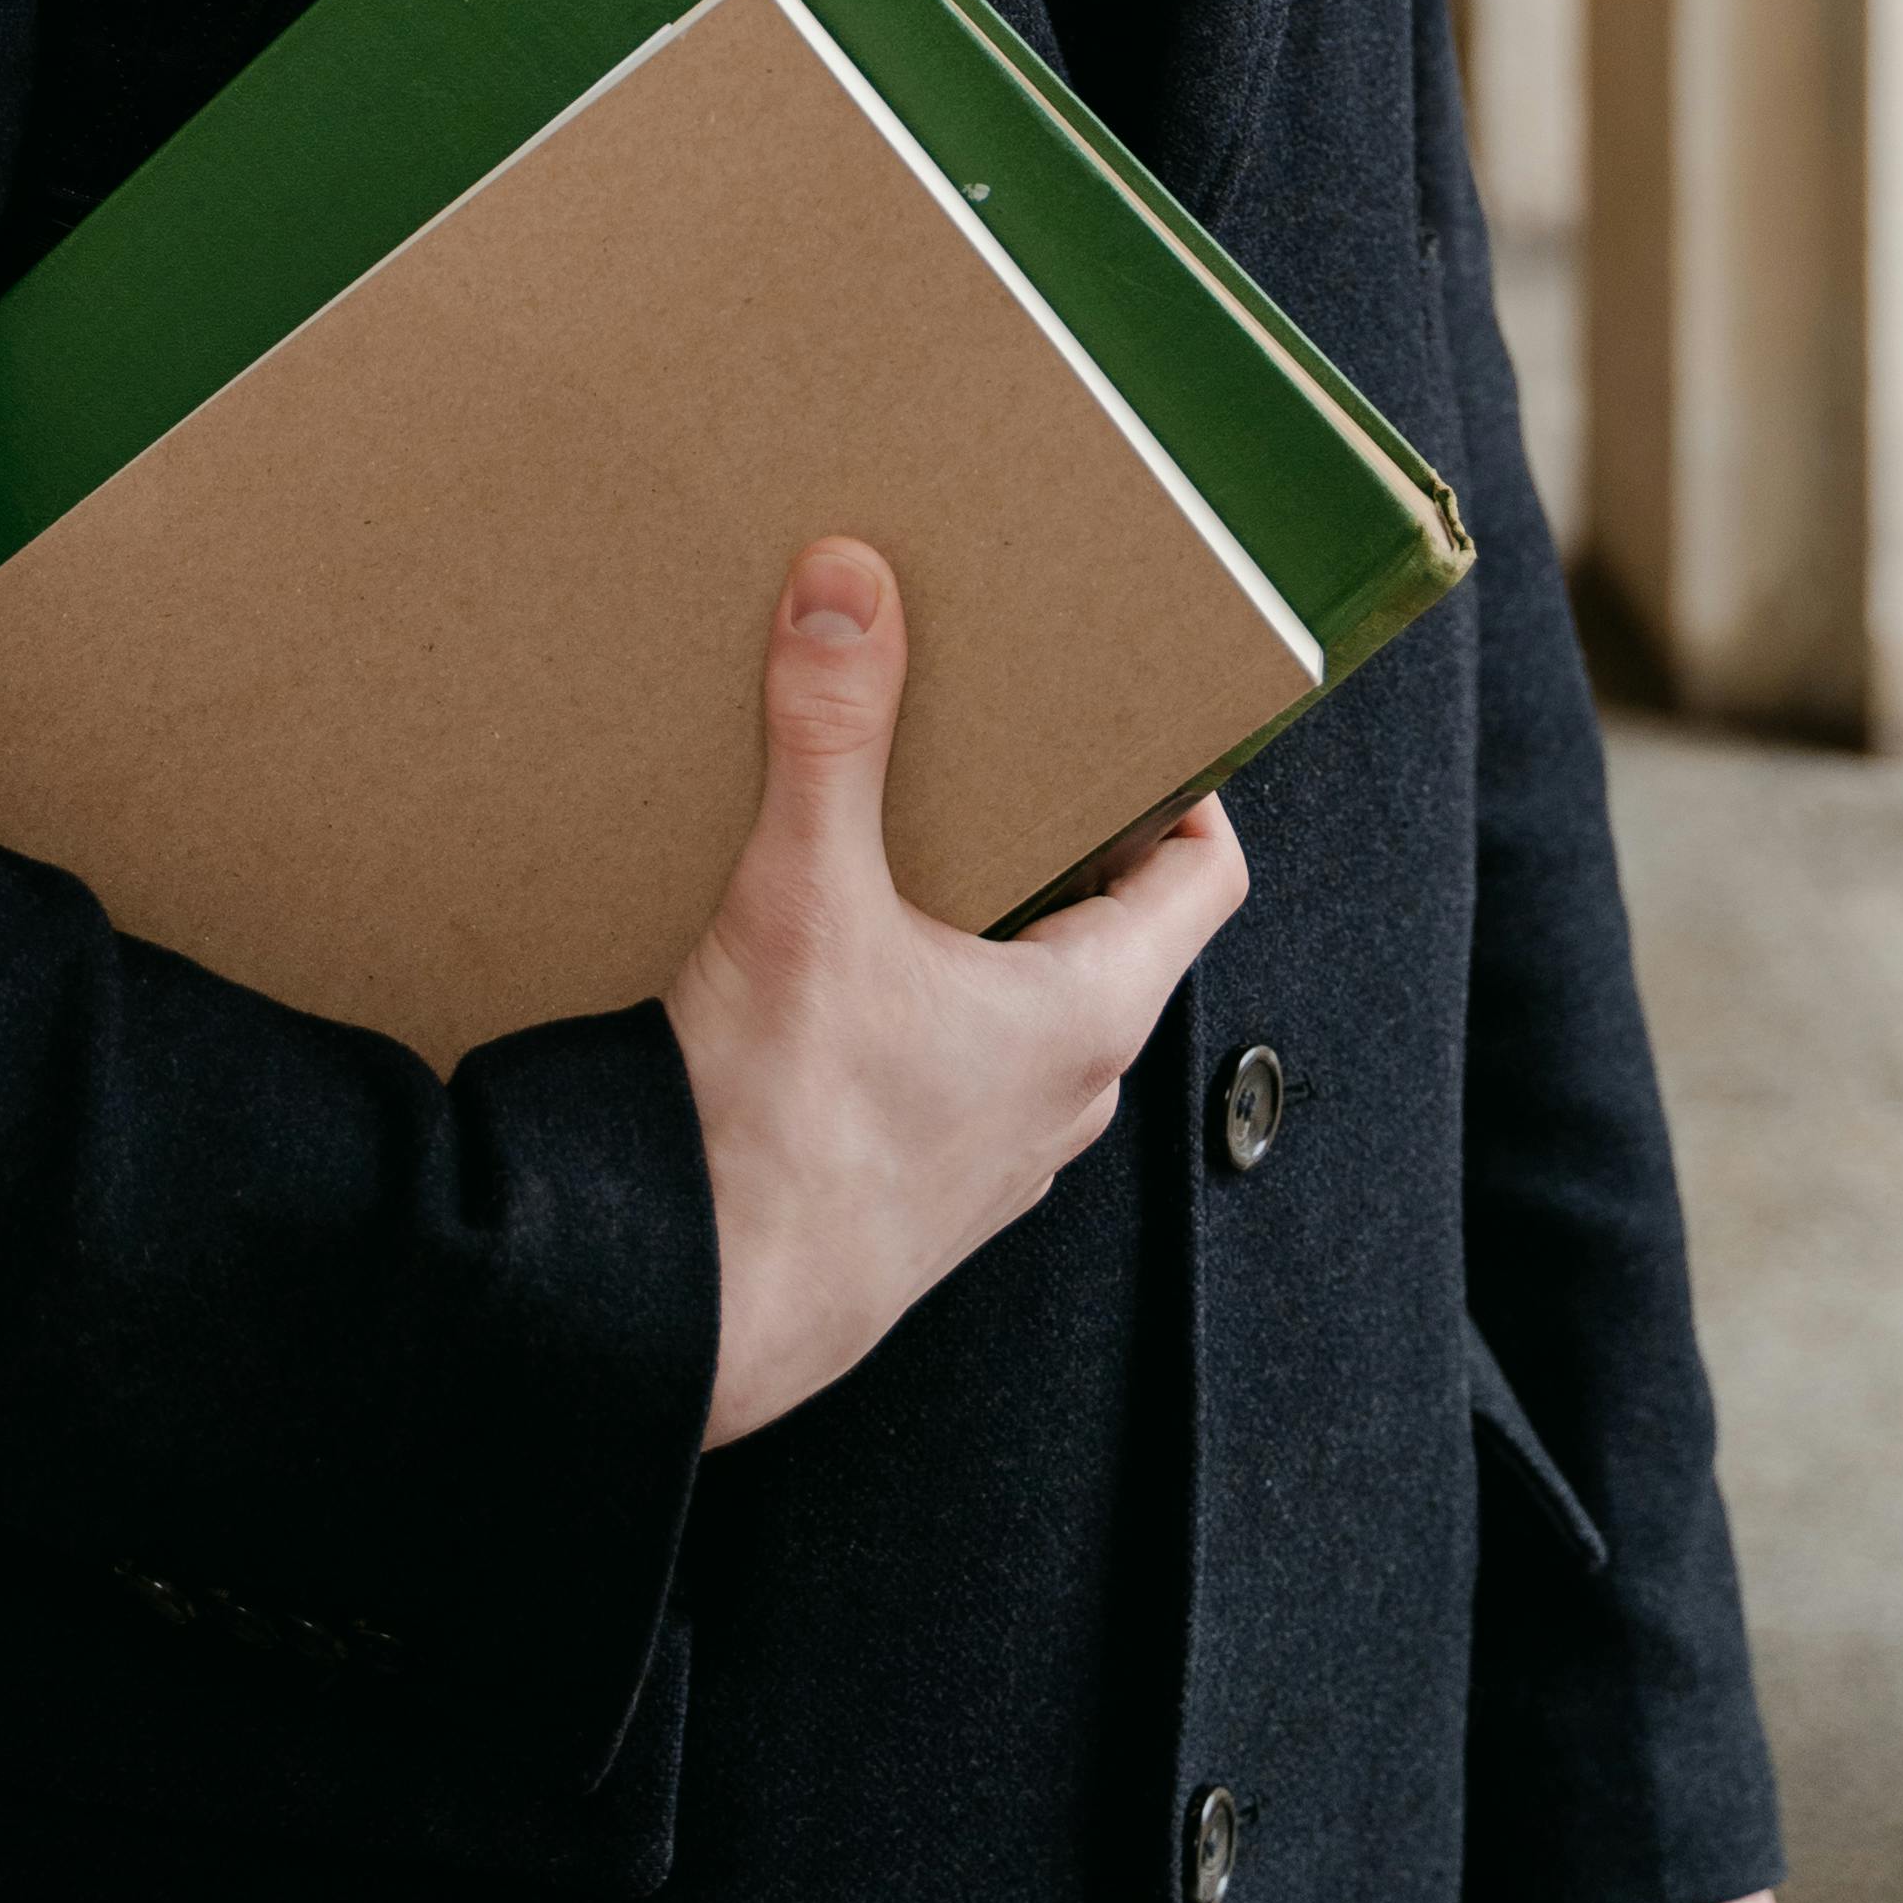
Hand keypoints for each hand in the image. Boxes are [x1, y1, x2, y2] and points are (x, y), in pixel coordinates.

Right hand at [665, 536, 1248, 1450]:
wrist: (696, 1319)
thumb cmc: (779, 1133)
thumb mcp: (805, 898)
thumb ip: (830, 734)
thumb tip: (848, 583)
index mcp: (1090, 1012)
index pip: (1205, 871)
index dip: (1184, 780)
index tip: (1122, 711)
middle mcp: (1071, 1090)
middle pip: (1111, 924)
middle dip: (1058, 828)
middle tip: (994, 741)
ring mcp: (1000, 1151)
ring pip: (1032, 1000)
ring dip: (987, 920)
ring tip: (903, 836)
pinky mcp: (922, 1185)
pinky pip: (961, 1063)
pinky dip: (927, 995)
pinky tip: (830, 959)